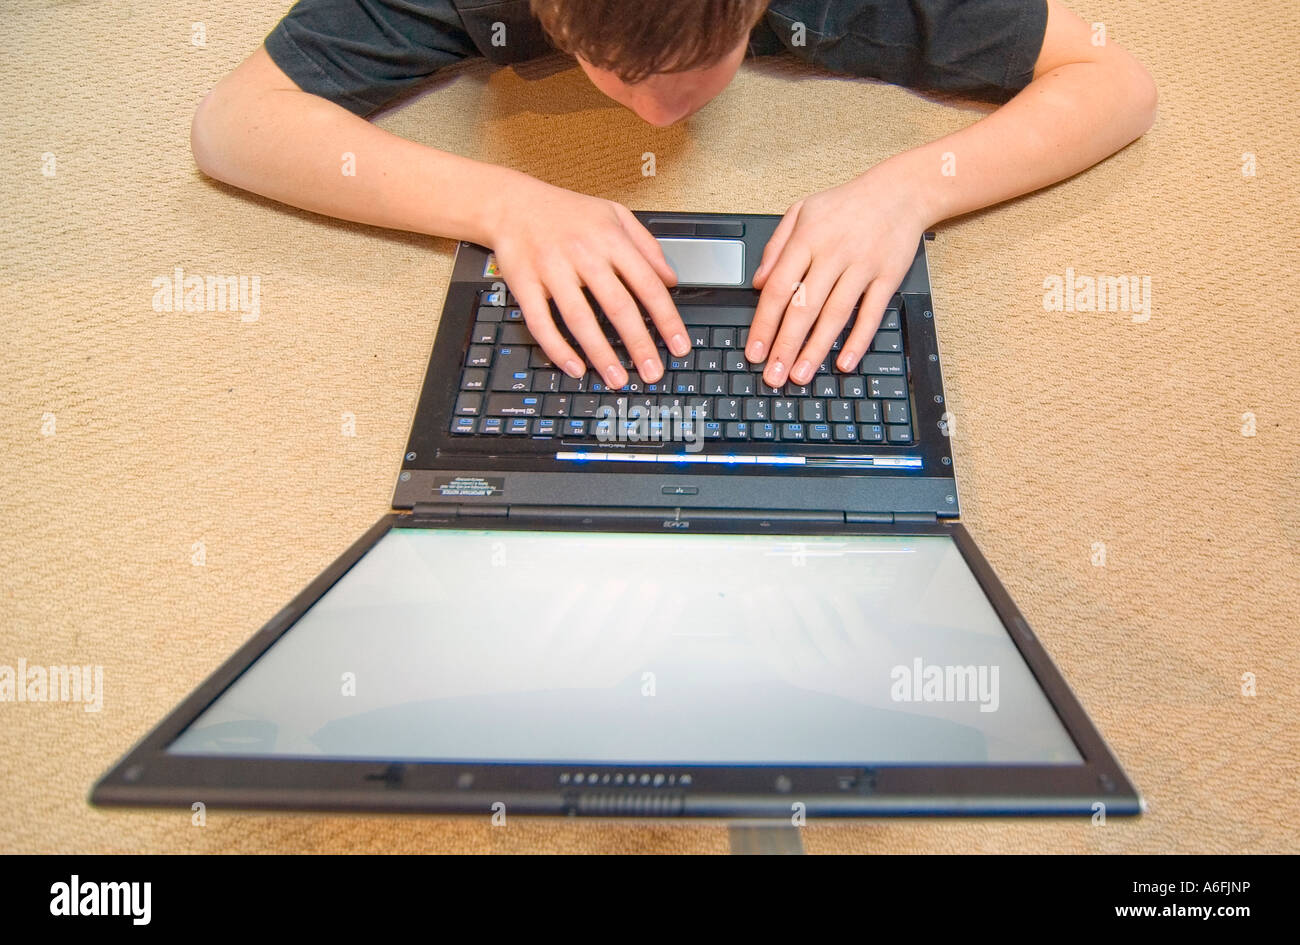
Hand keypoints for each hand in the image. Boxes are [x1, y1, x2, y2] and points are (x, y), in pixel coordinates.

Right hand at [486, 176, 689, 387]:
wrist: (513, 203)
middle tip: (652, 373)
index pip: (647, 284)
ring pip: (580, 318)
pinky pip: (541, 322)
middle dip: (639, 344)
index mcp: (610, 238)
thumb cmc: (567, 211)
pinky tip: (574, 367)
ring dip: (600, 354)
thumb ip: (647, 246)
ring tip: (617, 379)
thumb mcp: (615, 215)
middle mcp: (583, 254)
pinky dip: (557, 348)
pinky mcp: (524, 282)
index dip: (667, 319)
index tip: (679, 345)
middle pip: (617, 306)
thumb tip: (672, 279)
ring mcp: (551, 269)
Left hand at [748, 170, 930, 387]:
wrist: (900, 191)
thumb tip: (757, 283)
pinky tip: (844, 362)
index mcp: (807, 238)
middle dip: (785, 346)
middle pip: (804, 308)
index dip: (764, 324)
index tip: (754, 352)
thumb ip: (776, 247)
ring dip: (816, 350)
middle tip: (773, 376)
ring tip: (800, 375)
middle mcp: (834, 253)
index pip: (779, 289)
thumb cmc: (846, 204)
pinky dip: (858, 340)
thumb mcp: (802, 211)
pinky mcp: (888, 276)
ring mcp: (862, 266)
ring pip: (835, 315)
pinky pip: (872, 313)